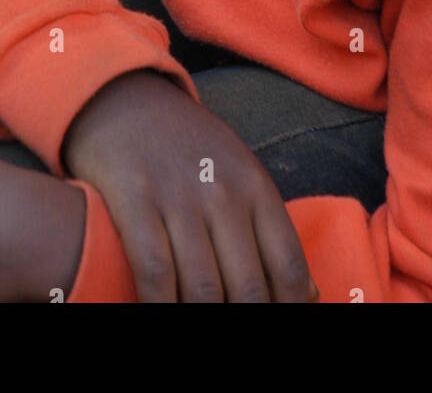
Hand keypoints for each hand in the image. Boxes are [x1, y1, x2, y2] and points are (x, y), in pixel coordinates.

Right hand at [61, 68, 317, 302]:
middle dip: (247, 320)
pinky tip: (163, 312)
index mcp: (256, 186)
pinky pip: (156, 273)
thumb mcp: (238, 173)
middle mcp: (223, 192)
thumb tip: (307, 295)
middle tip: (239, 332)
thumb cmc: (188, 148)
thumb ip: (269, 230)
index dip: (288, 308)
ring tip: (199, 324)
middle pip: (248, 288)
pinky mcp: (136, 199)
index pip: (288, 266)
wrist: (124, 98)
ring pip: (204, 290)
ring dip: (202, 319)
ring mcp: (179, 196)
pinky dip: (161, 306)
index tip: (279, 325)